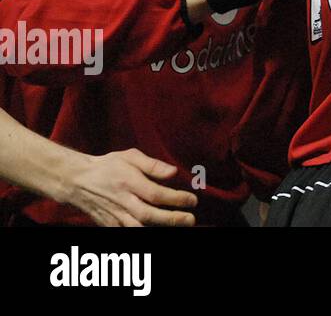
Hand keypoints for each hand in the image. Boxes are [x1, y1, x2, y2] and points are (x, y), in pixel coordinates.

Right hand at [61, 149, 196, 226]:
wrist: (77, 181)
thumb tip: (174, 172)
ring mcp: (114, 215)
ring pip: (137, 228)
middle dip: (171, 219)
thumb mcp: (130, 156)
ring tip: (180, 226)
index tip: (193, 200)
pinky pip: (127, 232)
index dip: (176, 199)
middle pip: (148, 214)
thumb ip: (153, 165)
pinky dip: (143, 233)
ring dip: (159, 229)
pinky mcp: (109, 225)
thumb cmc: (108, 166)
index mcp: (128, 182)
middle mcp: (121, 201)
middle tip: (191, 219)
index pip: (155, 194)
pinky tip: (158, 230)